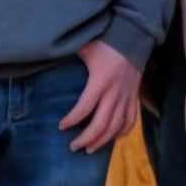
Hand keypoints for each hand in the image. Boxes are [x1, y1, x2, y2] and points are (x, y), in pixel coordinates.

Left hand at [60, 39, 141, 154]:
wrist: (135, 36)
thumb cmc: (107, 41)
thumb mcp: (86, 46)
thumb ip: (69, 53)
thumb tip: (50, 53)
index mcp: (100, 81)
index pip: (84, 107)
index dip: (72, 120)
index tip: (61, 127)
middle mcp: (115, 92)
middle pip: (101, 124)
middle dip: (86, 139)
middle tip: (73, 147)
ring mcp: (127, 97)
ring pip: (116, 126)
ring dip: (103, 141)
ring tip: (89, 149)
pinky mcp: (135, 97)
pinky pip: (131, 120)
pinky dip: (122, 132)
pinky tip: (112, 139)